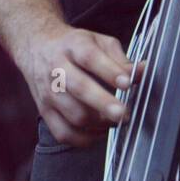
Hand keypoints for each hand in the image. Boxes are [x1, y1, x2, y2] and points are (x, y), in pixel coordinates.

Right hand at [20, 24, 145, 147]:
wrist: (36, 48)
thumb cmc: (75, 47)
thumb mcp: (98, 42)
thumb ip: (120, 59)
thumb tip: (143, 71)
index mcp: (73, 46)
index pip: (90, 58)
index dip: (109, 72)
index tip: (127, 83)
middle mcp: (57, 68)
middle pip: (80, 88)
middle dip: (104, 103)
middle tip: (124, 114)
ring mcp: (48, 92)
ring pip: (73, 114)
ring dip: (98, 122)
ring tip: (116, 120)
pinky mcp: (45, 111)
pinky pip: (63, 133)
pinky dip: (84, 138)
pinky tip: (100, 131)